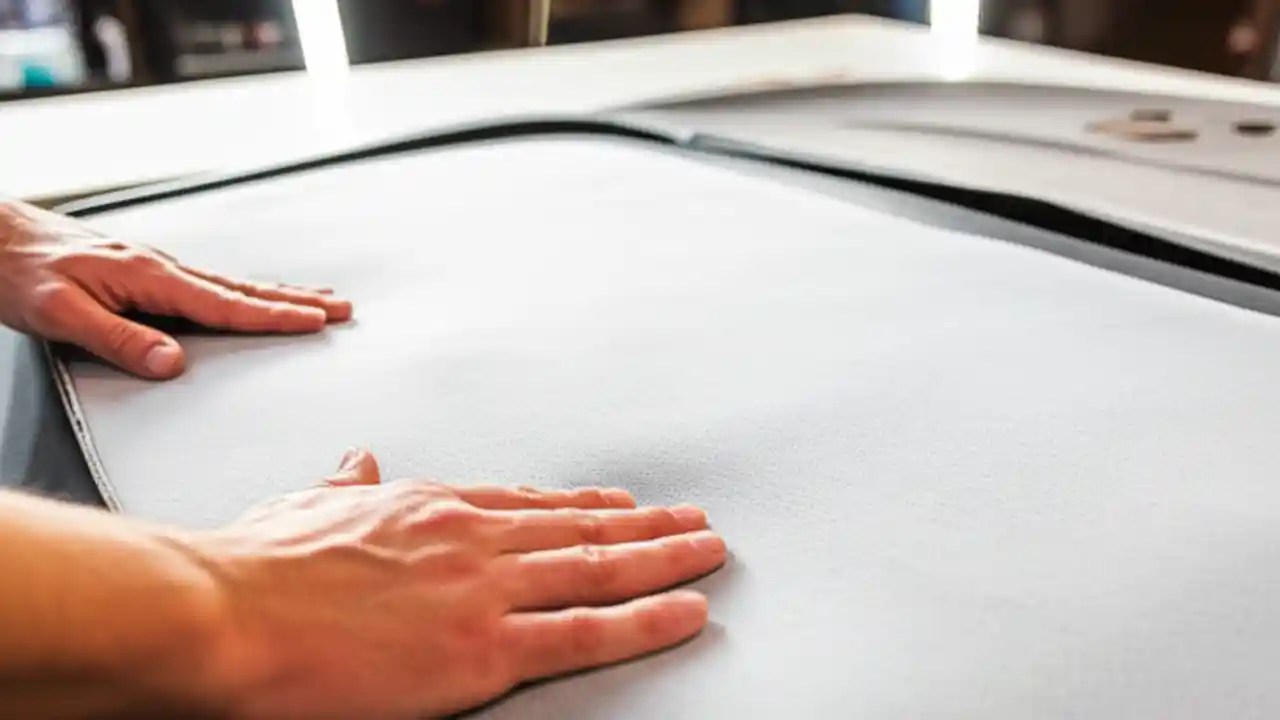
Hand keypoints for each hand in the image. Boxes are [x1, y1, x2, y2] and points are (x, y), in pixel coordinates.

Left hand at [0, 200, 350, 378]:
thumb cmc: (17, 273)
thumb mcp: (61, 314)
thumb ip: (121, 340)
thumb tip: (175, 364)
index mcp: (148, 278)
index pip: (225, 305)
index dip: (274, 316)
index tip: (315, 322)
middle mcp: (159, 268)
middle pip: (242, 289)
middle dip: (296, 300)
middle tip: (341, 309)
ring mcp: (154, 268)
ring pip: (230, 285)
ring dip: (277, 294)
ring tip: (317, 300)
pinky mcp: (144, 273)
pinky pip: (208, 285)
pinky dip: (243, 291)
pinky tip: (249, 295)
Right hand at [183, 450, 725, 718]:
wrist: (224, 611)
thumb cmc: (251, 568)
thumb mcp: (301, 505)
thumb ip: (343, 484)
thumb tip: (357, 460)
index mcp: (429, 507)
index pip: (528, 503)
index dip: (584, 504)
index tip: (620, 502)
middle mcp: (470, 538)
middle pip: (580, 528)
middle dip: (645, 525)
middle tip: (692, 519)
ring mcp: (484, 590)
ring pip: (599, 568)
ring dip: (664, 558)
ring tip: (708, 550)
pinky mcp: (483, 648)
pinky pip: (587, 631)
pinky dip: (647, 618)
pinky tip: (686, 609)